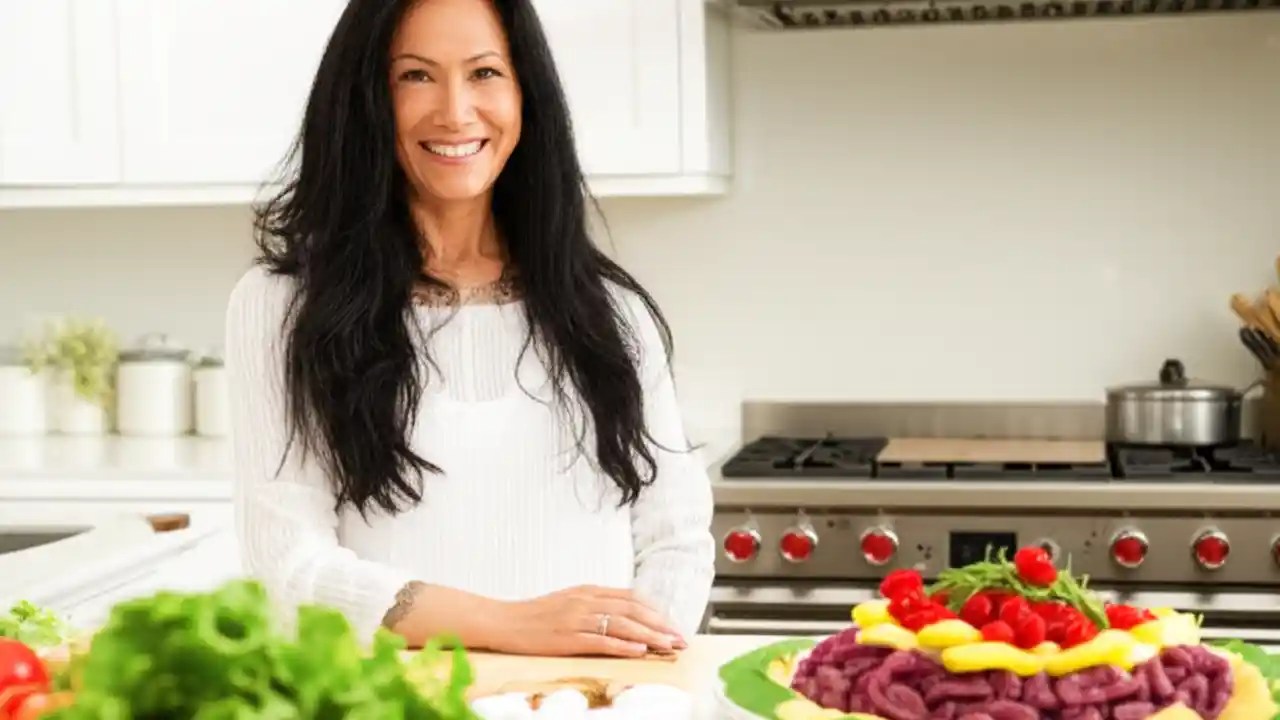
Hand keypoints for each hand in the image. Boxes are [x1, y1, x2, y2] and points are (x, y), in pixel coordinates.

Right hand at [489, 585, 686, 657]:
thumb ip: (594, 604)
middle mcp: (586, 601)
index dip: (656, 611)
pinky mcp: (567, 637)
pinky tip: (639, 651)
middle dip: (661, 624)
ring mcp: (577, 618)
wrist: (503, 621)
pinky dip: (623, 645)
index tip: (673, 624)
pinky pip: (601, 640)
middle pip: (633, 610)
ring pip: (622, 625)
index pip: (632, 598)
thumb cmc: (535, 615)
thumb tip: (623, 614)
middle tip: (680, 638)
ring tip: (669, 646)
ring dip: (650, 636)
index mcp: (589, 591)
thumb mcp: (569, 601)